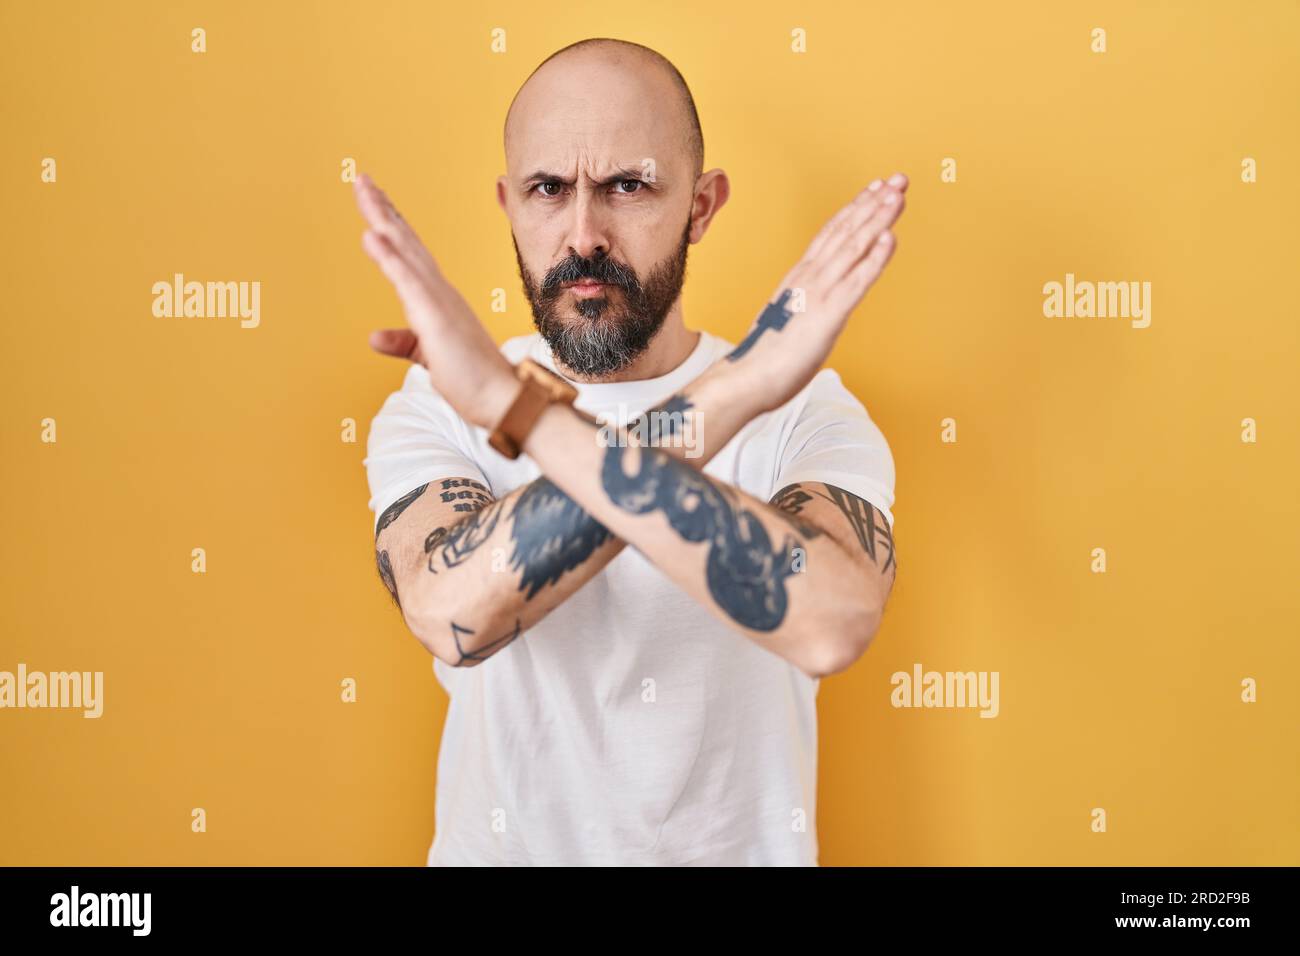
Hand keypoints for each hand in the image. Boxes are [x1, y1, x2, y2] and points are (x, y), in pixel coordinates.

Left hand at [354, 173, 517, 428]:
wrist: (505, 400)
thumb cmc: (475, 381)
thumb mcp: (430, 357)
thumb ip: (404, 343)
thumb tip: (374, 337)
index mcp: (440, 301)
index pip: (411, 258)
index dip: (394, 229)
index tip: (377, 205)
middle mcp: (441, 293)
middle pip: (407, 244)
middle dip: (383, 211)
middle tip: (362, 180)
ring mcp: (439, 302)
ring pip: (406, 253)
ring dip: (384, 220)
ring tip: (365, 190)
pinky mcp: (437, 317)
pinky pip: (409, 282)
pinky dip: (391, 257)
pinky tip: (373, 235)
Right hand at [726, 173, 907, 412]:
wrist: (746, 378)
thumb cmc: (765, 357)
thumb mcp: (787, 319)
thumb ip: (801, 306)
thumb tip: (811, 308)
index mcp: (799, 278)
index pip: (830, 235)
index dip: (854, 210)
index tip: (872, 189)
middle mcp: (809, 277)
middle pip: (845, 232)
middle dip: (873, 203)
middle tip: (897, 179)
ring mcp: (819, 293)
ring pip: (853, 247)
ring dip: (878, 218)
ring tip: (897, 194)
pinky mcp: (829, 315)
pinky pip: (856, 281)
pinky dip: (874, 258)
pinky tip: (890, 237)